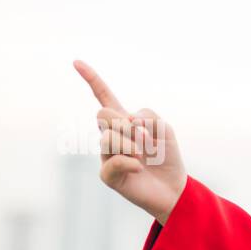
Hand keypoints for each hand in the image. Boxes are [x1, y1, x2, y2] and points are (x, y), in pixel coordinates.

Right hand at [73, 59, 187, 224]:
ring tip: (145, 157)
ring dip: (134, 145)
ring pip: (109, 136)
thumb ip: (147, 117)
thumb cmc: (167, 157)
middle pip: (103, 114)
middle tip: (144, 139)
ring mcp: (106, 155)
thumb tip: (127, 124)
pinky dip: (132, 162)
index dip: (91, 79)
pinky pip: (114, 160)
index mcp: (123, 121)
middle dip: (125, 122)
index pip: (104, 96)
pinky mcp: (108, 174)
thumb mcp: (164, 128)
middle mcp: (110, 135)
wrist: (174, 188)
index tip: (76, 61)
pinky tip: (139, 168)